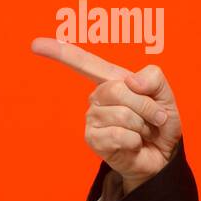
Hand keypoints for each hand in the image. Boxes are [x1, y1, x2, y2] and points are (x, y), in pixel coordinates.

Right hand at [30, 36, 182, 192]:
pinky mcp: (93, 140)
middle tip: (154, 118)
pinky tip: (133, 144)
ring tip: (142, 132)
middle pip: (118, 90)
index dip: (59, 52)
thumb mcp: (165, 95)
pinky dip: (135, 140)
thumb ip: (153, 79)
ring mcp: (92, 119)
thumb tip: (130, 83)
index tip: (35, 45)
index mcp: (112, 80)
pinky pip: (118, 134)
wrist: (163, 156)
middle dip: (145, 106)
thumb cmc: (159, 124)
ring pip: (122, 114)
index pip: (83, 62)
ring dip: (142, 125)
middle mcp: (97, 97)